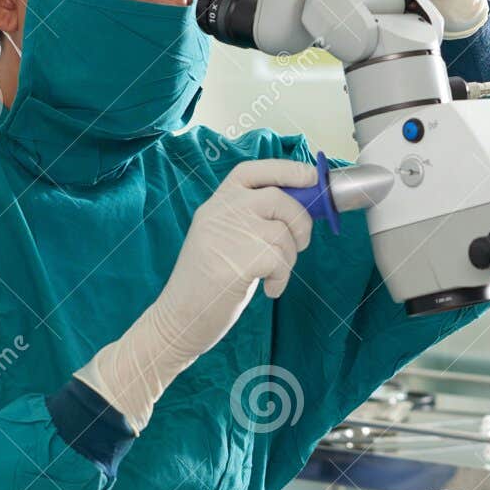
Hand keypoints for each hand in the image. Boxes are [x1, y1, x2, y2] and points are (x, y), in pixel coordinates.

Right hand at [75, 158, 315, 430]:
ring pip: (284, 233)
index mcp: (216, 204)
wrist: (179, 319)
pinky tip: (269, 290)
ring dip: (290, 258)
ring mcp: (228, 235)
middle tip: (299, 244)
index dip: (286, 170)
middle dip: (300, 221)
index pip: (252, 171)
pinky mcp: (239, 261)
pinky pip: (281, 260)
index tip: (311, 177)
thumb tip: (301, 207)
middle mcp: (220, 212)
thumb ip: (251, 218)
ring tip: (274, 275)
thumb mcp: (224, 238)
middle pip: (279, 198)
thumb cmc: (207, 283)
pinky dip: (282, 278)